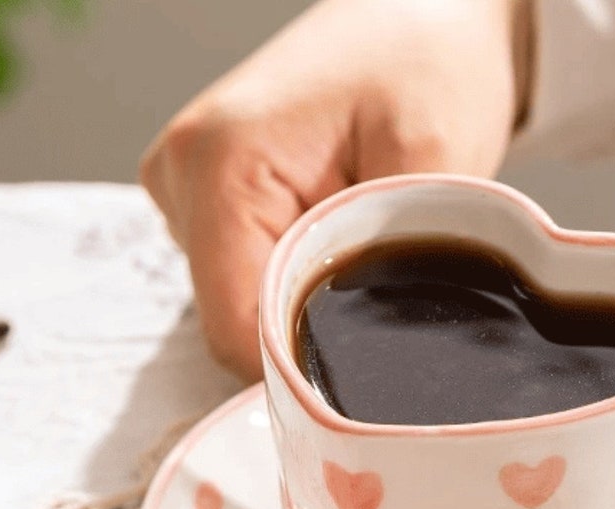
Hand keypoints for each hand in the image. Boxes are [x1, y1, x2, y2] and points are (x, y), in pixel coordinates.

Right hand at [140, 0, 531, 379]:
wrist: (424, 18)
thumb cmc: (430, 65)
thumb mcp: (430, 161)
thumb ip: (387, 257)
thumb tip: (356, 349)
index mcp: (222, 162)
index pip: (234, 329)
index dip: (300, 365)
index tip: (364, 368)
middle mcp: (184, 173)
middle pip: (233, 321)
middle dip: (312, 330)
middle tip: (385, 286)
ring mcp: (188, 183)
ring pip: (239, 303)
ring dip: (307, 299)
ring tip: (365, 241)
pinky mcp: (211, 193)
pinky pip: (246, 273)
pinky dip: (297, 274)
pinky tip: (339, 236)